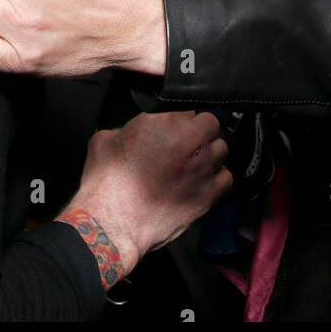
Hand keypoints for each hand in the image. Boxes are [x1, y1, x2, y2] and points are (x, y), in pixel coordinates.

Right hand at [65, 111, 231, 267]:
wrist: (113, 222)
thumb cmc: (106, 182)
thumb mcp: (104, 139)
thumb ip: (125, 128)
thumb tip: (130, 133)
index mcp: (165, 122)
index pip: (190, 110)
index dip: (182, 121)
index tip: (174, 131)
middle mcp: (190, 142)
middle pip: (211, 126)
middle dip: (200, 134)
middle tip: (186, 146)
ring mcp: (202, 168)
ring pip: (221, 150)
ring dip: (210, 154)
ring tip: (194, 165)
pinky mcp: (208, 195)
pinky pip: (226, 178)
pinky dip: (217, 177)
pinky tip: (202, 182)